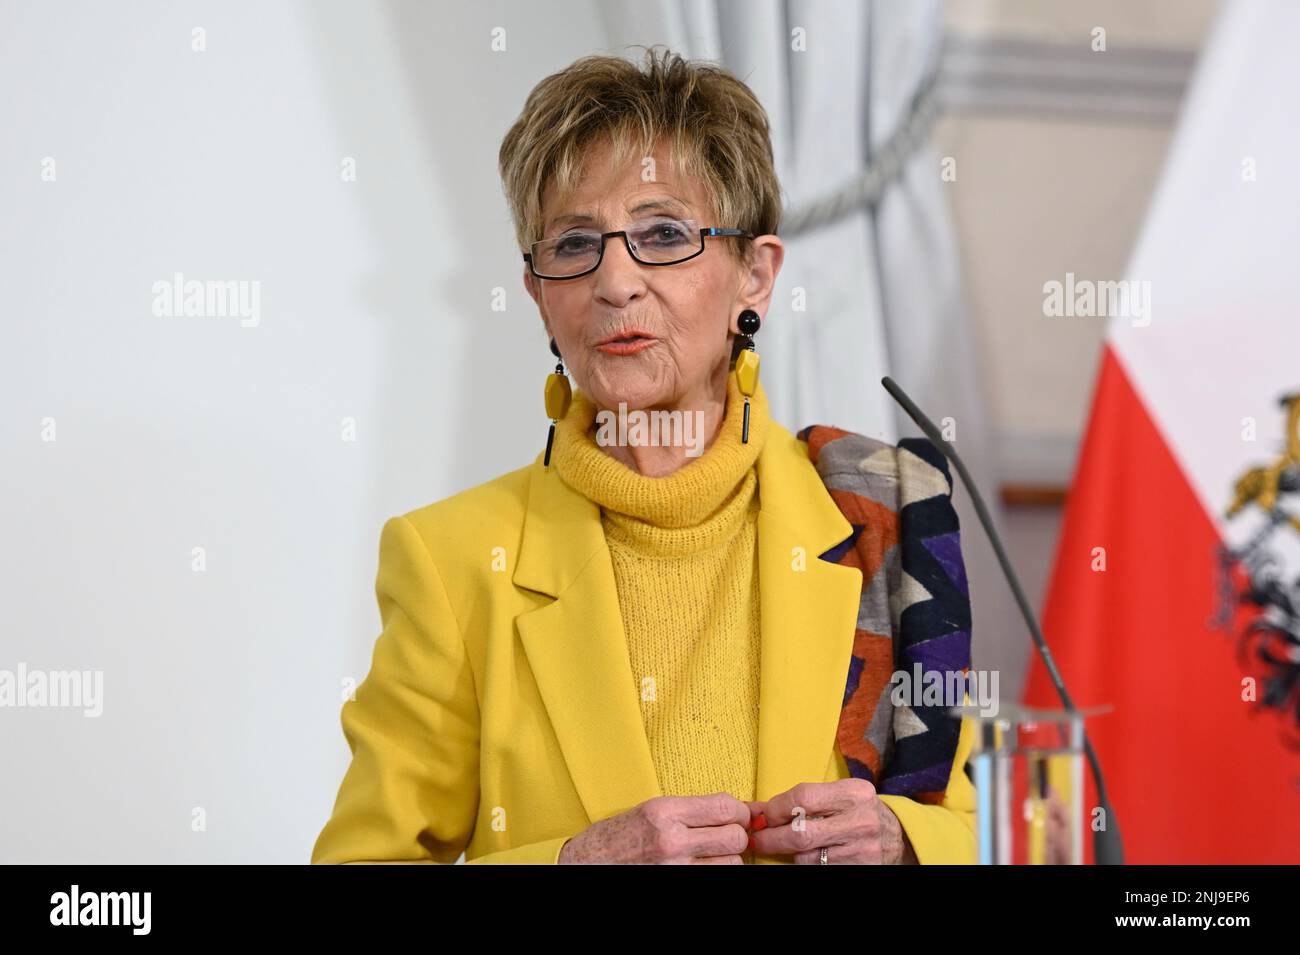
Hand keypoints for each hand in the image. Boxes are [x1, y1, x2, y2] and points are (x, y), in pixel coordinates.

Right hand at [557, 792, 751, 863]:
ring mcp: (675, 870)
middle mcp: (671, 840)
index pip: (725, 806)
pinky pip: (714, 880)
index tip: (738, 814)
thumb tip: (733, 810)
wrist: (584, 865)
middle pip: (735, 838)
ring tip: (713, 856)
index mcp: (664, 812)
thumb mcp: (651, 811)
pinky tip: (702, 867)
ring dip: (727, 860)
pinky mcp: (676, 888)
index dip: (740, 811)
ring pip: (731, 864)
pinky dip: (714, 873)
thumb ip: (690, 810)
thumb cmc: (617, 837)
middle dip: (737, 836)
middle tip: (729, 836)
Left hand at [746, 779, 917, 863]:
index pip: (803, 798)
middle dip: (772, 838)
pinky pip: (819, 870)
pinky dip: (807, 865)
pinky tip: (809, 857)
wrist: (897, 837)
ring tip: (790, 847)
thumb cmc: (858, 811)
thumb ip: (802, 799)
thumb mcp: (839, 796)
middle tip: (758, 840)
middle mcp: (860, 821)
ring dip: (791, 854)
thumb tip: (756, 809)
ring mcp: (861, 850)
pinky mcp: (860, 869)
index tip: (763, 816)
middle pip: (800, 833)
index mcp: (854, 793)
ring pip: (807, 858)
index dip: (775, 809)